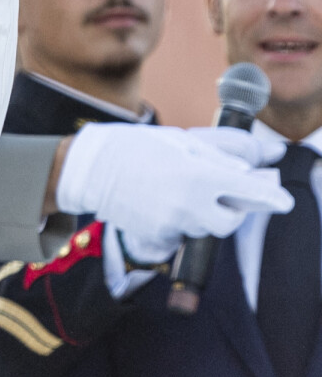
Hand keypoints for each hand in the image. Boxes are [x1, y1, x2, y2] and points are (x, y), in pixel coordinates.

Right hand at [57, 123, 291, 261]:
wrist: (91, 168)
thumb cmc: (138, 146)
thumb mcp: (183, 140)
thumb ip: (225, 153)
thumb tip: (259, 161)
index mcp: (198, 174)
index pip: (247, 191)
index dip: (270, 197)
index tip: (285, 201)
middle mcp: (188, 203)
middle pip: (230, 221)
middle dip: (231, 210)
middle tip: (221, 192)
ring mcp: (172, 223)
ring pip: (205, 228)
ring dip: (203, 213)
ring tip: (178, 189)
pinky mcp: (158, 236)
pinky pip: (182, 232)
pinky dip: (180, 219)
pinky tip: (162, 199)